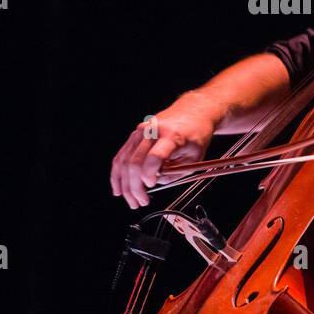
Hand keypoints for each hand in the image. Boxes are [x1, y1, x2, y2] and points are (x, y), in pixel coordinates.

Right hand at [110, 92, 218, 208]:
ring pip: (124, 161)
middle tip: (140, 202)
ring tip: (132, 201)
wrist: (193, 111)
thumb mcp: (195, 157)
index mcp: (171, 136)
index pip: (155, 156)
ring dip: (125, 185)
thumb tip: (155, 183)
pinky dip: (118, 174)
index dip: (150, 174)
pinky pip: (121, 156)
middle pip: (135, 162)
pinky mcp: (134, 135)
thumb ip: (175, 172)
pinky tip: (118, 188)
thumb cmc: (195, 133)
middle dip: (135, 187)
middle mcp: (152, 131)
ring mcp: (140, 132)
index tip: (152, 186)